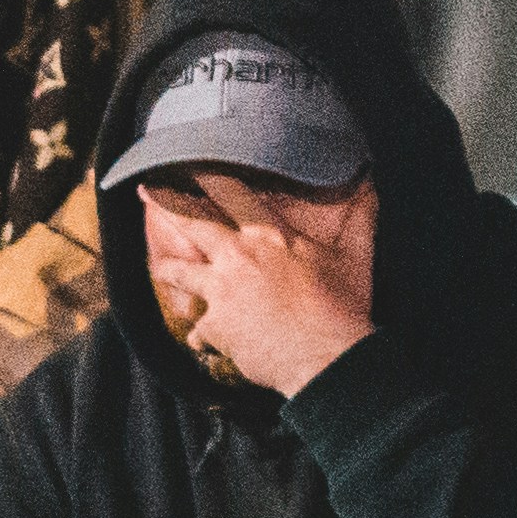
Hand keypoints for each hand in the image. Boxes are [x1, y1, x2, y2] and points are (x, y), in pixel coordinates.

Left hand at [137, 172, 379, 396]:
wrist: (325, 357)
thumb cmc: (342, 306)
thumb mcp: (356, 257)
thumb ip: (361, 218)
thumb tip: (371, 184)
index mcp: (269, 237)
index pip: (232, 194)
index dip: (207, 174)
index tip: (187, 160)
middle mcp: (237, 257)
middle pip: (193, 223)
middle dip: (166, 203)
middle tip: (145, 189)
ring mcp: (221, 291)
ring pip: (181, 272)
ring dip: (167, 267)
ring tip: (157, 264)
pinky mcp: (215, 326)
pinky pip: (199, 330)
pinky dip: (203, 335)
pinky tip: (203, 341)